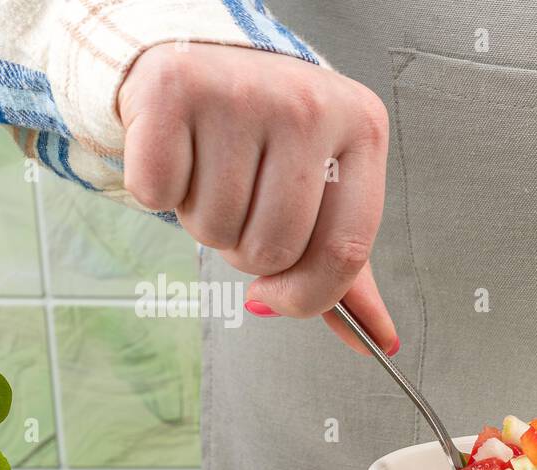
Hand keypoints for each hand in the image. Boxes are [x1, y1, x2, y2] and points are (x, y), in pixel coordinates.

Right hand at [118, 43, 396, 355]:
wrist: (206, 61)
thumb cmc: (273, 138)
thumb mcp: (326, 193)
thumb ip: (347, 270)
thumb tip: (379, 340)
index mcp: (364, 131)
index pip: (345, 251)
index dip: (307, 296)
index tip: (277, 300)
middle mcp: (310, 105)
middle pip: (274, 248)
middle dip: (247, 253)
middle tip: (243, 207)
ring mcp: (243, 92)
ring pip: (214, 229)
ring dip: (205, 222)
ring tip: (213, 174)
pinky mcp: (175, 88)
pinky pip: (157, 194)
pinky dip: (159, 193)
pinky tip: (180, 156)